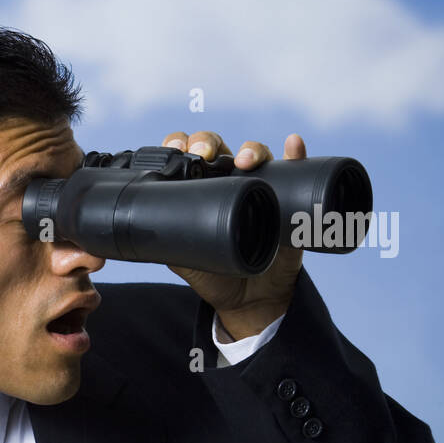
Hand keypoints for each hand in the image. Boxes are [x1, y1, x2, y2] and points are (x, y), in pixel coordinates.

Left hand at [160, 130, 306, 338]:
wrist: (250, 299)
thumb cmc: (216, 275)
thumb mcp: (185, 260)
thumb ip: (169, 242)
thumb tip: (148, 231)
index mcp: (201, 191)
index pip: (190, 158)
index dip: (182, 145)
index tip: (175, 148)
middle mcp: (229, 183)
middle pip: (220, 149)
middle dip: (210, 142)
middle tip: (203, 152)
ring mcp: (259, 187)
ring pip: (256, 155)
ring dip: (251, 149)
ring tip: (245, 160)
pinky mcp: (287, 199)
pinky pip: (295, 171)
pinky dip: (296, 154)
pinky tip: (292, 145)